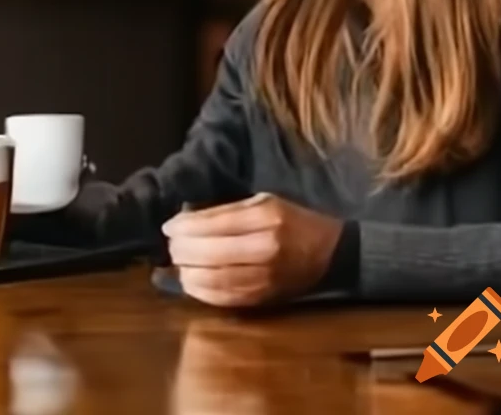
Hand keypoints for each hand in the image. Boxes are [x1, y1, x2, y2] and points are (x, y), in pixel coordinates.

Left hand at [162, 192, 342, 307]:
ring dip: (187, 273)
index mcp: (264, 217)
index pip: (213, 224)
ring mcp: (265, 277)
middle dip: (182, 250)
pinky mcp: (265, 297)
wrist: (331, 253)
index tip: (168, 226)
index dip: (185, 227)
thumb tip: (186, 219)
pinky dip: (202, 292)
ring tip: (177, 264)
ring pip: (214, 280)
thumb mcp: (262, 202)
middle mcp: (264, 248)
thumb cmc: (292, 220)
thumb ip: (226, 210)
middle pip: (209, 254)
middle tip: (170, 245)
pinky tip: (191, 282)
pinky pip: (226, 298)